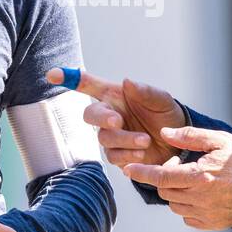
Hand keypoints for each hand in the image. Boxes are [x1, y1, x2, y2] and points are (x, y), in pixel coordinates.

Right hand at [45, 67, 184, 172]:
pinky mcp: (118, 155)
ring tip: (145, 141)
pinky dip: (128, 155)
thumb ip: (146, 91)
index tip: (52, 75)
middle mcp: (109, 114)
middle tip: (118, 121)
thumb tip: (127, 81)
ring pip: (104, 138)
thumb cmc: (167, 116)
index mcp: (116, 96)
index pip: (88, 85)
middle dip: (102, 117)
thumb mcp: (162, 101)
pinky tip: (142, 154)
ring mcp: (112, 136)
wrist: (179, 145)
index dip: (69, 79)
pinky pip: (114, 157)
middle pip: (90, 114)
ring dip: (124, 139)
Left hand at [122, 126, 231, 229]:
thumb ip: (190, 136)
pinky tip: (201, 194)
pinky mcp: (212, 224)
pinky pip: (187, 217)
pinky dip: (187, 206)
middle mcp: (200, 198)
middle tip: (179, 164)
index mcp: (199, 176)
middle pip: (165, 191)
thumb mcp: (219, 140)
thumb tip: (165, 133)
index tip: (127, 169)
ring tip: (192, 178)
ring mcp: (206, 214)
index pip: (161, 176)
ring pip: (174, 205)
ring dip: (175, 192)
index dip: (141, 173)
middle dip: (165, 177)